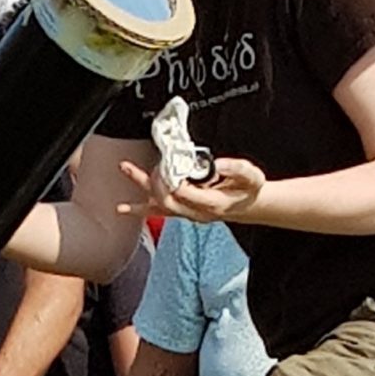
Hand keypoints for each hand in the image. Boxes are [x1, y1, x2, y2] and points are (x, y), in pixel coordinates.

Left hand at [120, 152, 266, 225]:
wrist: (247, 206)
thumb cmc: (248, 189)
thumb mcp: (252, 175)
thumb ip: (236, 168)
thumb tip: (218, 162)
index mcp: (211, 204)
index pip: (184, 194)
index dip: (173, 180)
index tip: (171, 164)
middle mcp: (194, 212)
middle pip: (166, 200)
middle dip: (157, 180)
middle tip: (158, 163)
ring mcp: (185, 212)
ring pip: (157, 204)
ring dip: (141, 186)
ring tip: (126, 167)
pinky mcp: (180, 210)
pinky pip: (156, 211)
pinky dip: (138, 209)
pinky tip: (122, 208)